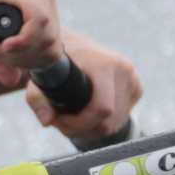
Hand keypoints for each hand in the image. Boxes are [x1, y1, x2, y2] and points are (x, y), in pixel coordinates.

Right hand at [0, 0, 60, 65]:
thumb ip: (4, 56)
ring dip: (21, 52)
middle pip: (53, 44)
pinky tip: (3, 44)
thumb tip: (12, 82)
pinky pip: (38, 21)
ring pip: (47, 35)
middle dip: (26, 60)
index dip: (33, 62)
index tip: (8, 62)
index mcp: (43, 2)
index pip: (54, 45)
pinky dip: (23, 40)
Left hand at [0, 34, 143, 142]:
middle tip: (62, 121)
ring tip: (72, 117)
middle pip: (108, 121)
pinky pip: (121, 118)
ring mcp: (133, 79)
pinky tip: (88, 112)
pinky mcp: (137, 88)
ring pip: (116, 123)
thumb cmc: (54, 62)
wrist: (72, 45)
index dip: (80, 123)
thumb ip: (37, 100)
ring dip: (92, 128)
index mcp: (104, 64)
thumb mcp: (39, 78)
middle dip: (82, 128)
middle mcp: (124, 69)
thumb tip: (48, 121)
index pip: (102, 109)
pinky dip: (104, 122)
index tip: (60, 120)